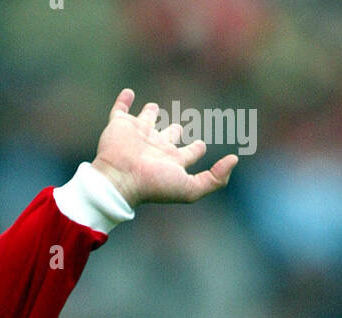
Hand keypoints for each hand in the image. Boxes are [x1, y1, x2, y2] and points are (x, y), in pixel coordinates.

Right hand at [92, 88, 237, 207]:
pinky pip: (120, 110)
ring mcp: (137, 135)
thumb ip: (214, 179)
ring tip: (153, 108)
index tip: (202, 144)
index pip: (188, 152)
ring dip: (150, 114)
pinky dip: (123, 101)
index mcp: (171, 160)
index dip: (197, 148)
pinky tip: (128, 93)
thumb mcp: (189, 188)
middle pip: (169, 134)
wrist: (119, 180)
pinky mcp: (119, 126)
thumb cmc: (153, 185)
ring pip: (147, 120)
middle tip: (180, 126)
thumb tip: (234, 159)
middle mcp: (155, 147)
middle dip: (175, 130)